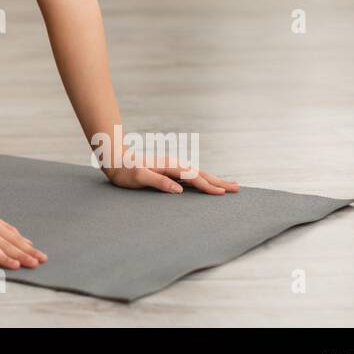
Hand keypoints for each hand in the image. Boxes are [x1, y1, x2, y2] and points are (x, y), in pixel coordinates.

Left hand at [102, 157, 239, 194]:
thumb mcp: (139, 177)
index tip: (222, 193)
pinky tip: (207, 184)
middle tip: (237, 188)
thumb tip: (179, 189)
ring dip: (214, 180)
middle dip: (219, 182)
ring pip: (198, 175)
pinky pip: (191, 177)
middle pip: (201, 174)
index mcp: (170, 167)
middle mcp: (174, 166)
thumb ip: (159, 182)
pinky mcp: (170, 172)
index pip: (193, 179)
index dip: (208, 186)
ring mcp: (173, 168)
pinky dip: (203, 180)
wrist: (116, 161)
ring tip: (228, 186)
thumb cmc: (126, 171)